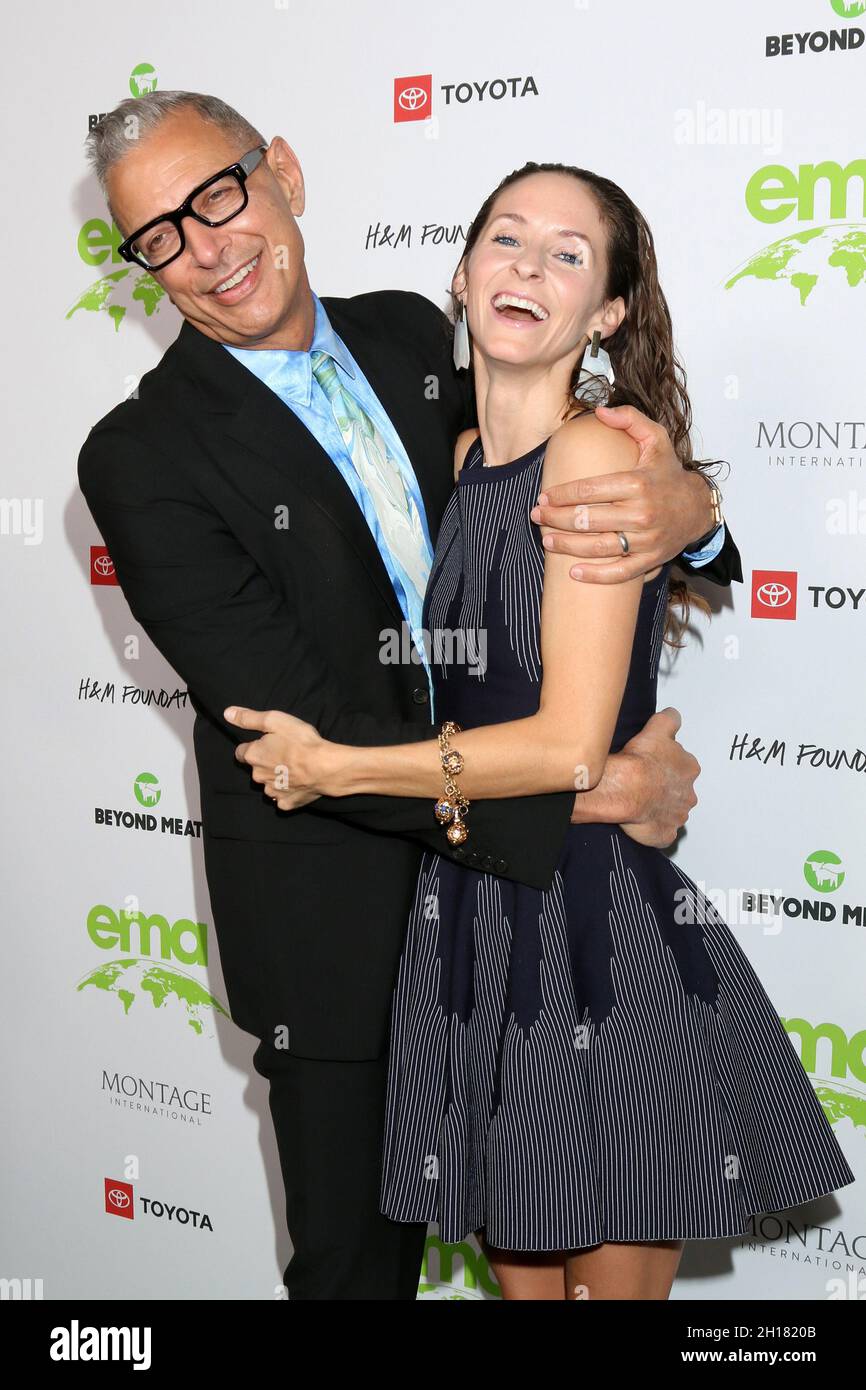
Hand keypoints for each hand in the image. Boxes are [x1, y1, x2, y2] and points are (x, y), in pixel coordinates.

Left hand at [224, 705, 326, 809]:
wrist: (324, 768)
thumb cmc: (300, 742)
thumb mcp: (274, 720)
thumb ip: (249, 718)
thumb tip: (227, 714)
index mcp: (253, 756)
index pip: (241, 752)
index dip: (253, 747)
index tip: (266, 744)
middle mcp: (258, 776)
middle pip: (255, 769)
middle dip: (265, 763)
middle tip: (284, 754)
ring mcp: (272, 791)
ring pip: (268, 784)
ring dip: (276, 778)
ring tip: (292, 769)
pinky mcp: (285, 803)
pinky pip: (281, 798)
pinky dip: (287, 792)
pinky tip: (297, 784)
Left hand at [528, 404, 714, 582]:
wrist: (698, 507)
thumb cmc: (669, 473)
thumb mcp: (656, 438)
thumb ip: (629, 419)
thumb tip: (600, 411)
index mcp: (637, 483)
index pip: (588, 490)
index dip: (561, 495)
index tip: (544, 497)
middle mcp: (640, 513)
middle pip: (586, 519)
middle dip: (555, 519)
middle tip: (537, 516)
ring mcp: (645, 539)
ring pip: (597, 547)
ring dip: (566, 546)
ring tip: (546, 539)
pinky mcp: (649, 559)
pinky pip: (619, 572)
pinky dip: (595, 576)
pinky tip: (572, 572)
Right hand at [616, 707, 699, 846]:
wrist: (625, 789)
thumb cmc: (640, 761)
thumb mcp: (656, 728)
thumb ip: (669, 720)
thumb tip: (674, 715)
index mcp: (689, 769)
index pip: (684, 766)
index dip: (668, 765)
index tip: (654, 765)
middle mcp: (688, 794)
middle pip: (680, 790)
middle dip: (667, 788)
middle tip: (646, 784)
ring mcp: (678, 816)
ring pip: (672, 811)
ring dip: (661, 808)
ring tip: (641, 802)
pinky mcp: (665, 834)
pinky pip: (663, 832)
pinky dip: (655, 828)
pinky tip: (642, 821)